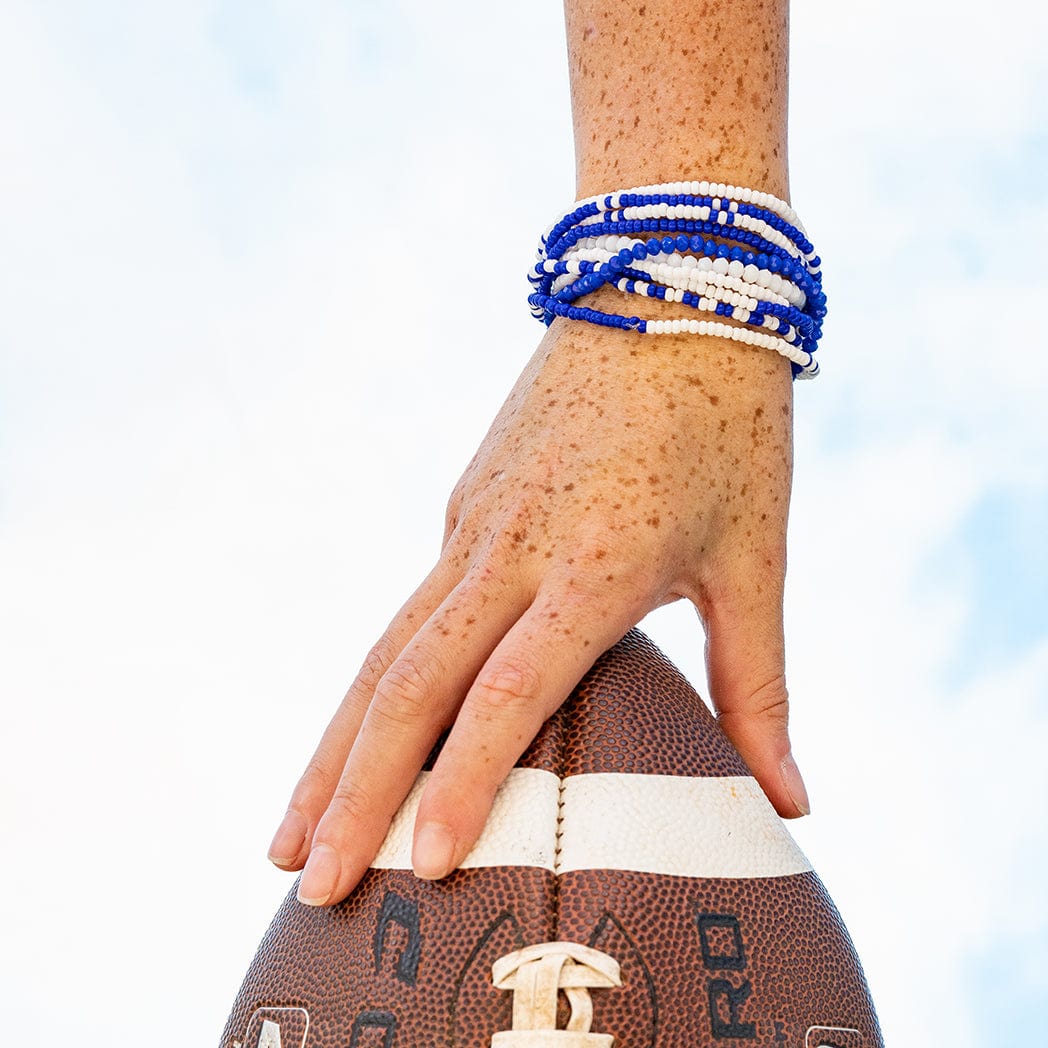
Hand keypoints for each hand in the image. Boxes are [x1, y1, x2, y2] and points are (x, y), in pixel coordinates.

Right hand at [267, 317, 807, 906]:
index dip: (462, 780)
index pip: (511, 690)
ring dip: (333, 744)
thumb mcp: (754, 555)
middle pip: (408, 680)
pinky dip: (374, 683)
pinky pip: (412, 605)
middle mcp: (511, 544)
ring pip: (383, 647)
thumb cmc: (728, 421)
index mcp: (595, 563)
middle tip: (314, 881)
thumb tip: (792, 801)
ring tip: (291, 831)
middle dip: (354, 789)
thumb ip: (759, 687)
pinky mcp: (463, 501)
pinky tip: (355, 741)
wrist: (663, 281)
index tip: (421, 866)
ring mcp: (474, 519)